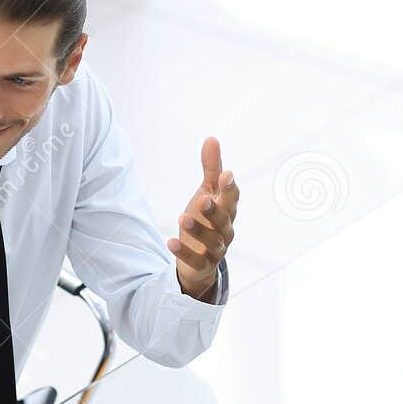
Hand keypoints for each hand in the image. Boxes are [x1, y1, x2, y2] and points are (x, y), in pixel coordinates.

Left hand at [167, 137, 238, 300]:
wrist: (199, 258)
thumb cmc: (206, 219)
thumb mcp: (207, 192)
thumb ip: (211, 168)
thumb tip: (212, 139)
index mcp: (227, 210)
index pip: (232, 198)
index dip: (229, 188)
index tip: (225, 175)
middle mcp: (225, 230)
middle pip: (224, 220)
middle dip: (215, 210)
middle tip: (204, 199)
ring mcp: (215, 249)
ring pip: (212, 241)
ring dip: (198, 230)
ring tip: (182, 218)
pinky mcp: (202, 265)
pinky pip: (195, 260)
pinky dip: (183, 252)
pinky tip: (170, 241)